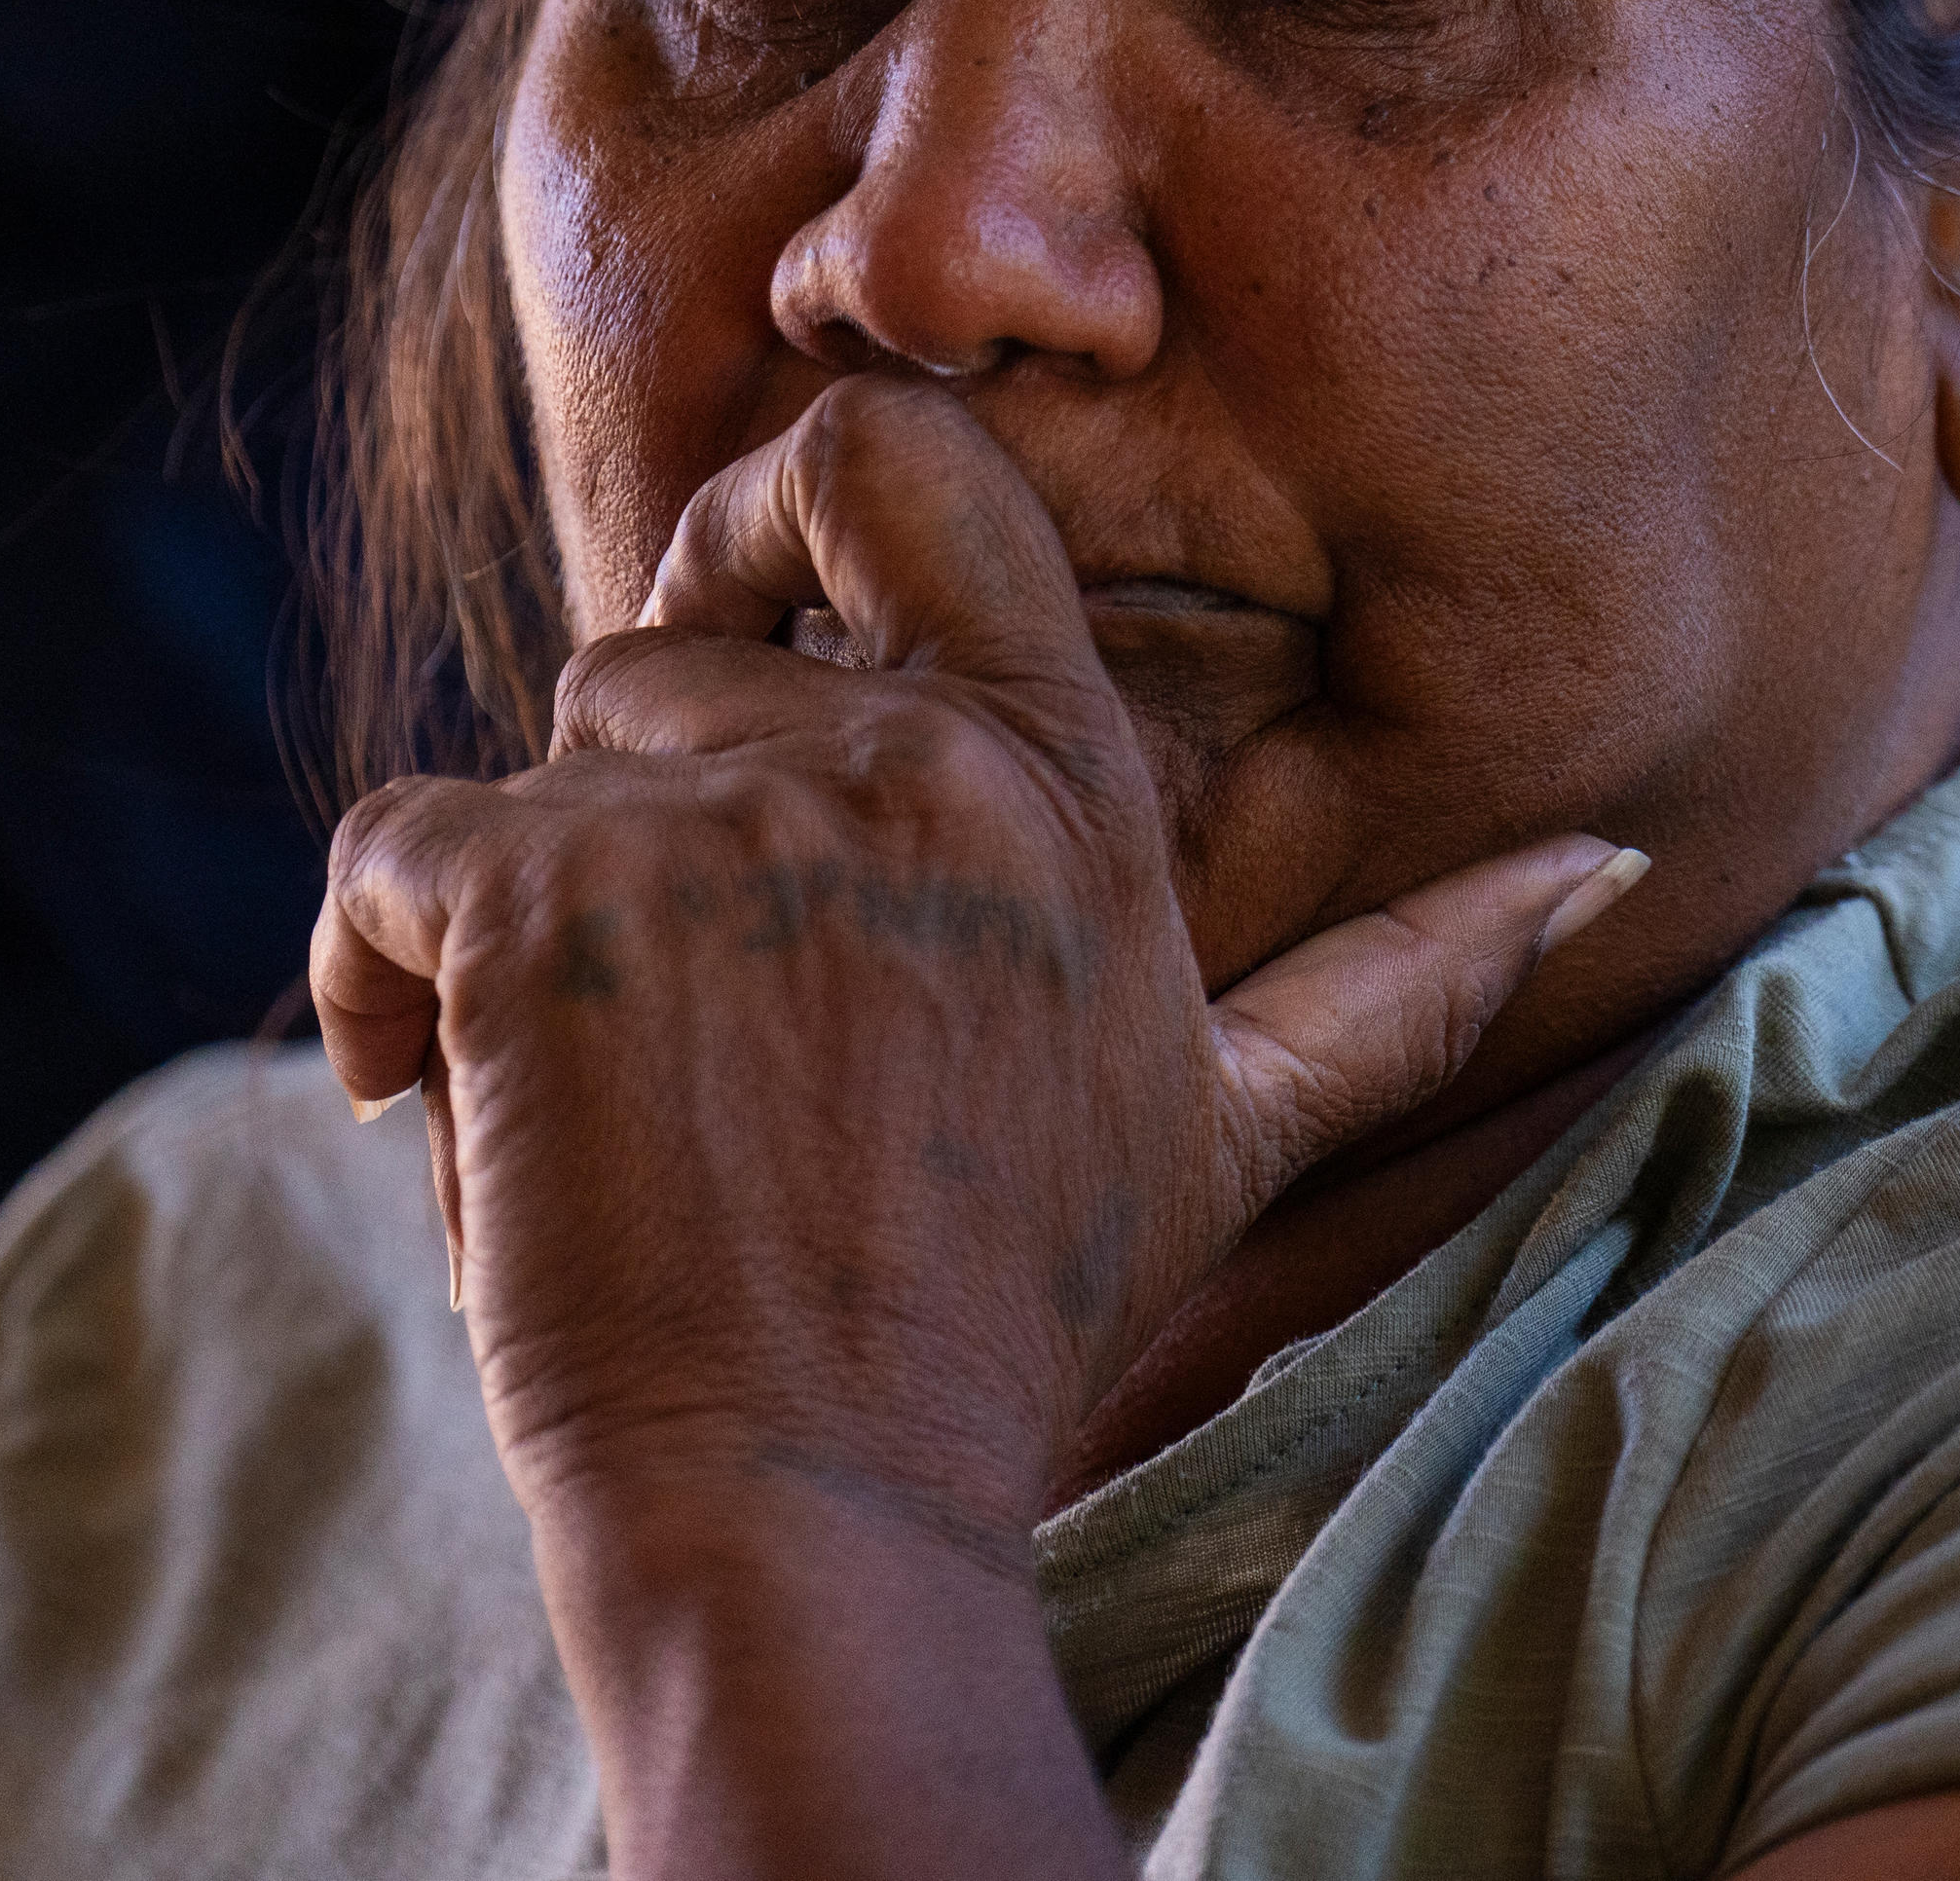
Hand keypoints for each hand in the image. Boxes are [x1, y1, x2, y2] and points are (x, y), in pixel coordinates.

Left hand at [312, 370, 1635, 1569]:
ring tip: (590, 1097)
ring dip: (515, 921)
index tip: (736, 628)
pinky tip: (424, 1096)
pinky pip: (379, 850)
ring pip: (525, 756)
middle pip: (662, 637)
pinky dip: (364, 972)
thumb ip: (1410, 979)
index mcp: (1056, 774)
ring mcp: (713, 826)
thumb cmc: (1009, 1314)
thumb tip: (1595, 866)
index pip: (895, 453)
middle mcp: (897, 762)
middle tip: (668, 996)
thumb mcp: (1229, 1128)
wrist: (816, 1505)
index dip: (772, 504)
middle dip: (630, 799)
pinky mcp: (535, 905)